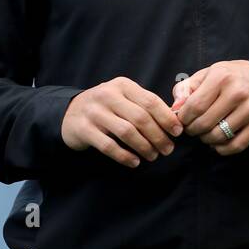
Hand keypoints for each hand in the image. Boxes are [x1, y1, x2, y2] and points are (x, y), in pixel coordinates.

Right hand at [61, 77, 182, 166]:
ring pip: (127, 132)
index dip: (167, 118)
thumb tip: (174, 121)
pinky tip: (135, 162)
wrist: (70, 113)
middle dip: (158, 136)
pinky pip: (109, 146)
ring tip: (153, 156)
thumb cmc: (106, 108)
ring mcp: (94, 112)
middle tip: (167, 150)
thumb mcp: (123, 98)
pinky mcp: (84, 129)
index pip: (150, 101)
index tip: (178, 132)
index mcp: (122, 85)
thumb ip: (144, 105)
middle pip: (140, 118)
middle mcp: (107, 95)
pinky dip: (125, 156)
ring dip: (144, 147)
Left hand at [171, 60, 248, 155]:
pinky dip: (222, 149)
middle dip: (193, 130)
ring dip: (206, 139)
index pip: (194, 106)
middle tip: (192, 128)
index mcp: (221, 77)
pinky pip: (237, 145)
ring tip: (205, 133)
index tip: (183, 120)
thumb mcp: (205, 75)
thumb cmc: (227, 78)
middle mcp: (238, 92)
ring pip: (219, 136)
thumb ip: (185, 89)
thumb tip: (175, 109)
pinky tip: (217, 142)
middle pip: (205, 123)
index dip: (183, 118)